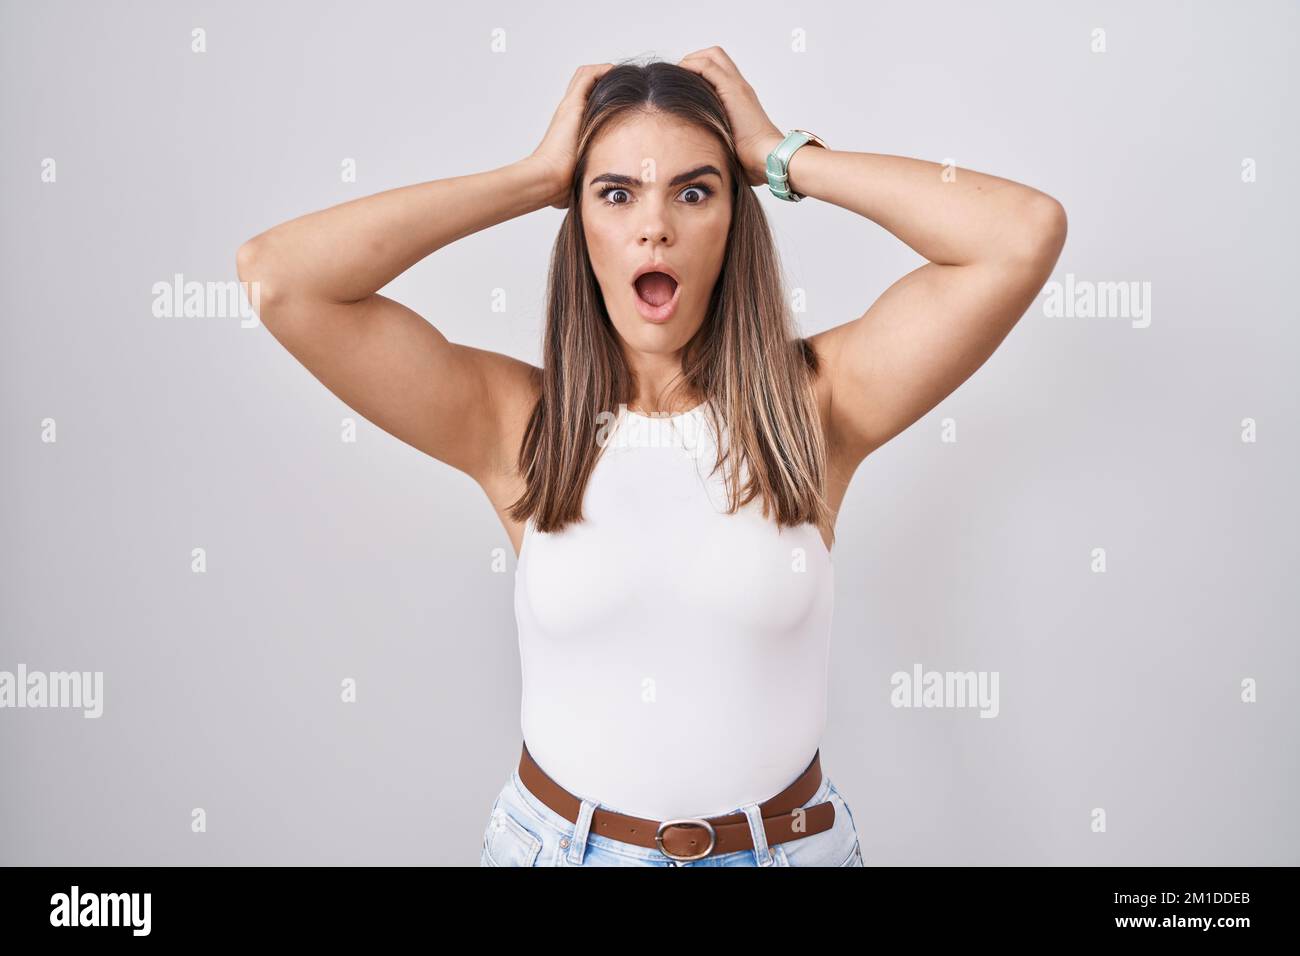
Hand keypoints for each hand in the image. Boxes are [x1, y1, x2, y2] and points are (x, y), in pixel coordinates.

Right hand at [528, 62, 614, 208]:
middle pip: (584, 88)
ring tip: (624, 78)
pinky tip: (618, 73)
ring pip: (585, 78)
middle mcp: (568, 115)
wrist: (546, 180)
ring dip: (605, 75)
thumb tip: (600, 196)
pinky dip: (603, 71)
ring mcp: (568, 108)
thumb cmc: (559, 186)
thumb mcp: (581, 177)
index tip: (623, 106)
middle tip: (627, 87)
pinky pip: (588, 76)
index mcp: (570, 130)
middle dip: (605, 84)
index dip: (603, 101)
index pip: (586, 106)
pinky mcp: (572, 105)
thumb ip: (590, 179)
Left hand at [677, 46, 783, 187]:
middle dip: (693, 60)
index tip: (682, 84)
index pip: (718, 70)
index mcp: (739, 98)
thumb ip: (717, 137)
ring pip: (712, 55)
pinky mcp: (733, 89)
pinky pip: (707, 66)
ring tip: (676, 76)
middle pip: (715, 55)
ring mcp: (737, 86)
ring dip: (690, 61)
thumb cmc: (751, 160)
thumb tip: (698, 150)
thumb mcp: (728, 143)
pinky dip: (691, 67)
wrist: (767, 157)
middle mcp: (739, 87)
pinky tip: (680, 79)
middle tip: (678, 76)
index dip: (698, 70)